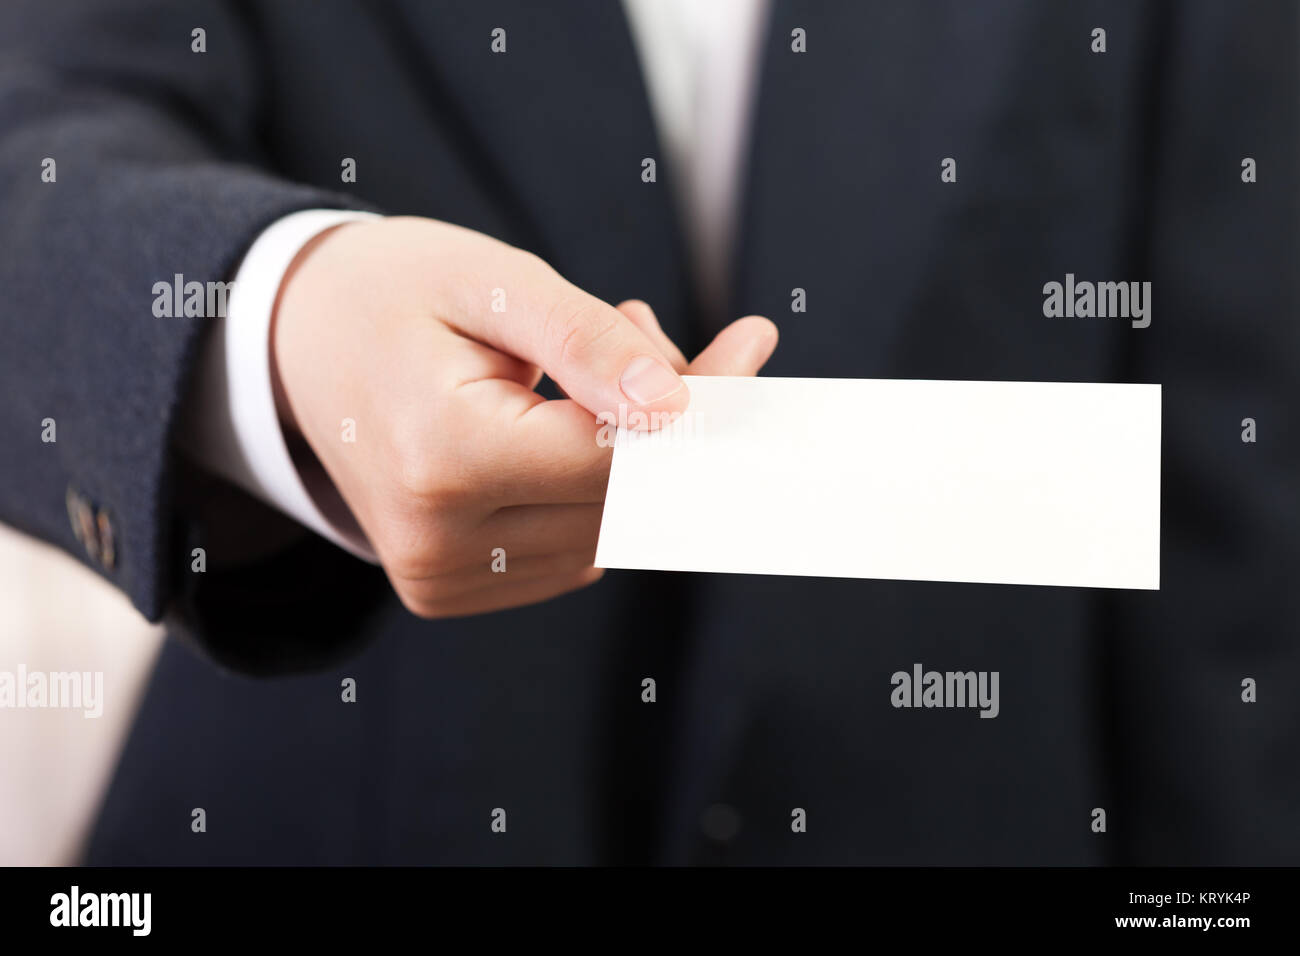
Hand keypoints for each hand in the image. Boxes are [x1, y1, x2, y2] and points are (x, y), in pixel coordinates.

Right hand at [271, 216, 777, 617]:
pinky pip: (573, 549)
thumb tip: (683, 411)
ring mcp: (442, 577)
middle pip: (623, 501)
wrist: (287, 344)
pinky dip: (595, 487)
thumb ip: (588, 343)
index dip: (702, 407)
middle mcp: (441, 541)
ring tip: (587, 362)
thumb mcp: (489, 281)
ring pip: (607, 530)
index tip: (755, 347)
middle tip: (653, 328)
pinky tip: (566, 418)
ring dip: (632, 453)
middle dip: (671, 421)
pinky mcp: (448, 589)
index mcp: (444, 458)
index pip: (619, 458)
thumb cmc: (389, 292)